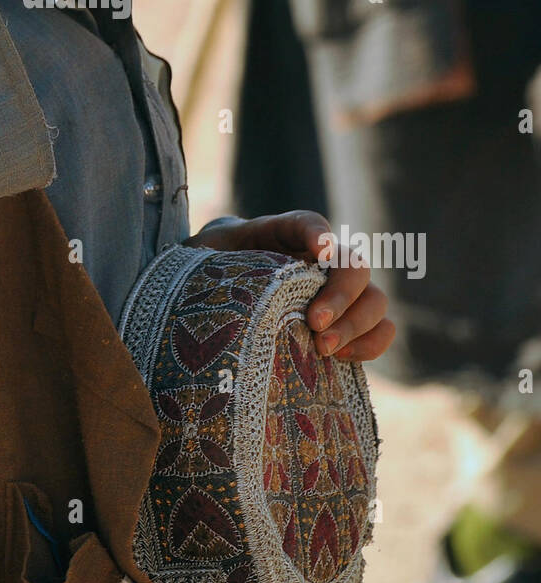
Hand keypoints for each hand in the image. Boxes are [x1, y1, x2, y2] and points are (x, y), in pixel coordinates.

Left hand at [183, 211, 394, 362]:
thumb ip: (205, 256)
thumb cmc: (211, 272)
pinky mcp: (347, 329)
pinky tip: (339, 359)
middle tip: (314, 324)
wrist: (223, 297)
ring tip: (323, 348)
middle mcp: (321, 262)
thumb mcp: (201, 259)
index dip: (317, 234)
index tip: (319, 252)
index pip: (307, 223)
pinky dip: (370, 345)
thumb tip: (206, 259)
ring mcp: (340, 296)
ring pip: (375, 300)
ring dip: (357, 324)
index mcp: (284, 236)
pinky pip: (381, 333)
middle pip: (354, 265)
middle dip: (342, 295)